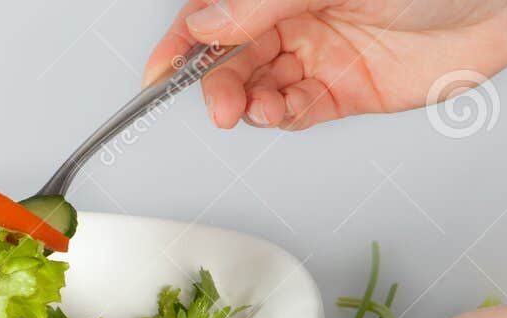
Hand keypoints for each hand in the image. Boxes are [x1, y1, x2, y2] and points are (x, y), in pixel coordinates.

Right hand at [144, 0, 506, 130]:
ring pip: (260, 86)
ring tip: (254, 110)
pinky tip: (278, 114)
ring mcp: (322, 52)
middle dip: (216, 82)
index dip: (183, 42)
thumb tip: (207, 21)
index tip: (158, 74)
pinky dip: (280, 117)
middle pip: (232, 55)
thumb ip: (265, 2)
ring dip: (247, 103)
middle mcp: (299, 15)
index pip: (217, 12)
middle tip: (219, 103)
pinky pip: (296, 110)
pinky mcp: (348, 91)